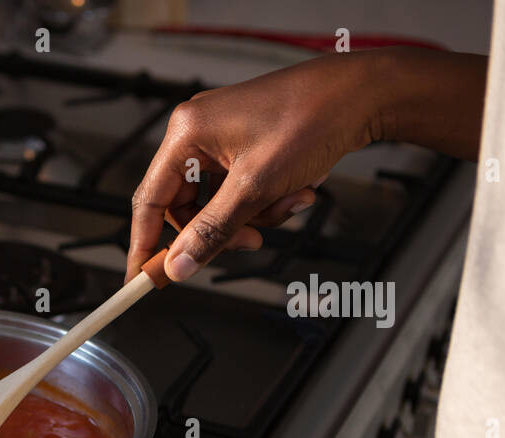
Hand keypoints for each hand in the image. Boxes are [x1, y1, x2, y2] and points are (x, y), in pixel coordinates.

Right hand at [126, 53, 383, 282]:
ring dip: (254, 213)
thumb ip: (211, 231)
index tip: (141, 278)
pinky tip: (298, 187)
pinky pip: (240, 188)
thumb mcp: (256, 188)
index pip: (149, 201)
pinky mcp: (245, 142)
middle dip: (220, 228)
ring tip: (292, 201)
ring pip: (218, 201)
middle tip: (250, 242)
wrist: (363, 93)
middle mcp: (197, 132)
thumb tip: (178, 266)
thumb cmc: (312, 121)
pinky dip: (267, 198)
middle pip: (185, 205)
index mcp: (186, 134)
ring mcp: (221, 136)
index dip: (144, 244)